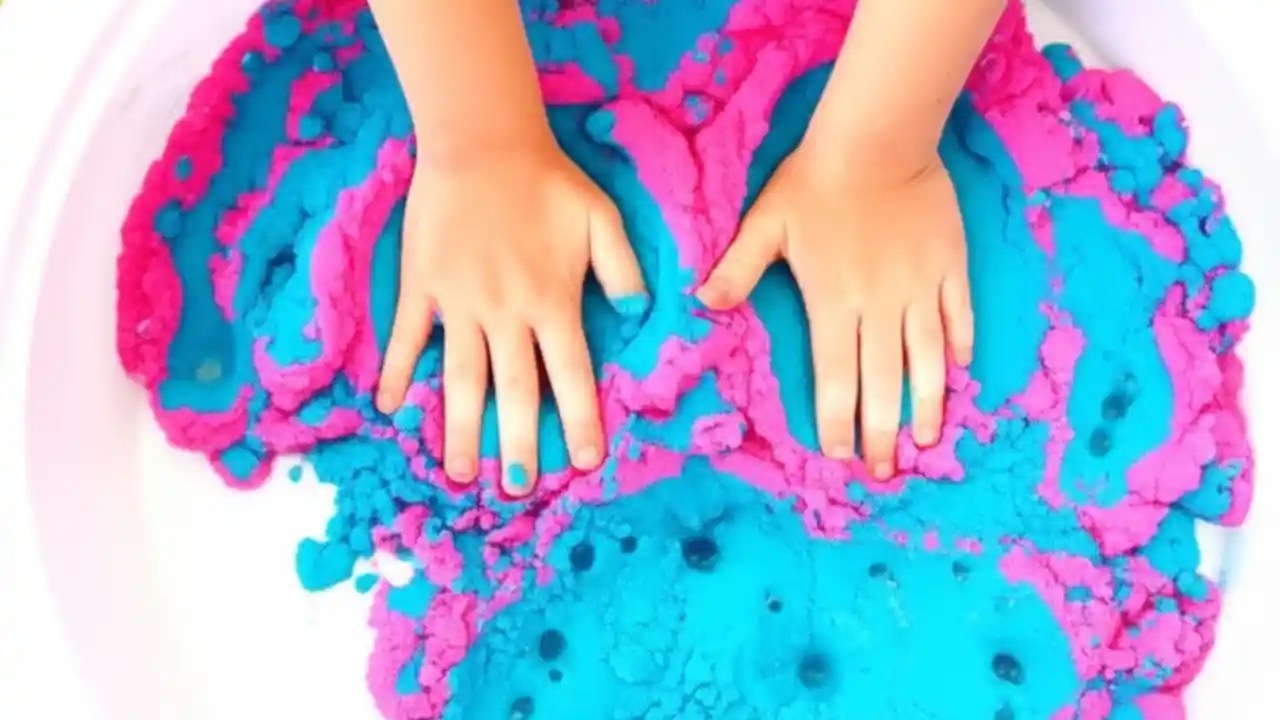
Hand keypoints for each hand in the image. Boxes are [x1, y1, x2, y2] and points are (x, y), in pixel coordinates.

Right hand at [377, 139, 645, 495]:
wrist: (482, 142)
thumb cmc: (548, 182)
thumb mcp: (601, 218)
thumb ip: (622, 268)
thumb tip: (640, 312)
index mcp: (553, 301)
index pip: (570, 375)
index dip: (579, 421)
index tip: (585, 463)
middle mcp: (507, 312)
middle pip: (513, 390)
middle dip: (518, 444)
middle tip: (518, 489)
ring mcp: (460, 302)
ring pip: (461, 377)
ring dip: (461, 427)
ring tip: (461, 472)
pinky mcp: (422, 286)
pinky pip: (409, 337)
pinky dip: (400, 371)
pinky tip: (392, 407)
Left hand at [697, 145, 972, 479]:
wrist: (878, 139)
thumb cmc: (815, 182)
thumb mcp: (765, 225)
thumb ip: (737, 270)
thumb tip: (703, 304)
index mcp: (833, 305)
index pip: (835, 378)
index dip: (837, 420)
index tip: (839, 454)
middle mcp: (880, 308)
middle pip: (883, 383)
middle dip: (882, 433)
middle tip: (882, 472)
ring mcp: (920, 290)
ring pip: (928, 361)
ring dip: (928, 404)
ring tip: (926, 442)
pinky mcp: (951, 267)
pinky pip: (959, 315)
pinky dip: (960, 345)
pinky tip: (961, 372)